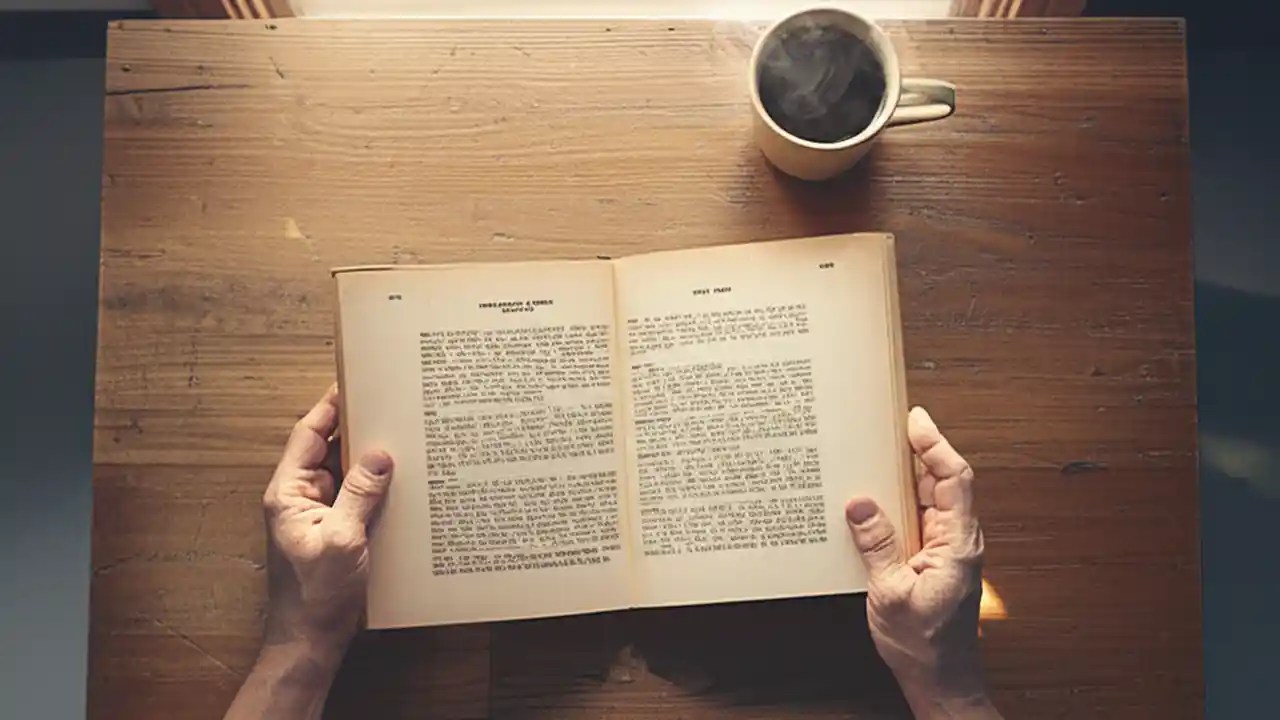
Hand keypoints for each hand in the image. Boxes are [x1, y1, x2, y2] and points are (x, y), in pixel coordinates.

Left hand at [226, 385, 393, 719]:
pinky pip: (357, 494)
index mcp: (288, 492)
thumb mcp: (341, 540)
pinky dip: (377, 483)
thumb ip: (359, 494)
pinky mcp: (338, 528)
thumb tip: (381, 454)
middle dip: (357, 425)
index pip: (307, 434)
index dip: (330, 405)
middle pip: (329, 446)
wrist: (311, 640)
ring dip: (370, 456)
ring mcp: (319, 512)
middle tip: (390, 403)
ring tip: (402, 433)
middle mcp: (300, 496)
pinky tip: (403, 476)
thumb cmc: (314, 596)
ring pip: (346, 470)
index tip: (355, 381)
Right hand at [846, 407, 998, 718]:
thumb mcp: (891, 593)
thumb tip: (861, 504)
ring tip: (877, 450)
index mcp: (958, 544)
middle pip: (942, 481)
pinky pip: (918, 518)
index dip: (936, 444)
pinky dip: (899, 500)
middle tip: (888, 424)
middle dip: (918, 449)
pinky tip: (876, 496)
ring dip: (907, 474)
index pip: (953, 479)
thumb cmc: (925, 645)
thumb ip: (877, 545)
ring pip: (929, 498)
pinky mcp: (932, 558)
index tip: (915, 419)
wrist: (939, 678)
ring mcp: (946, 548)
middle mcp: (957, 540)